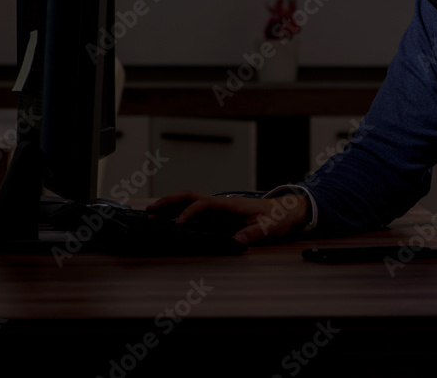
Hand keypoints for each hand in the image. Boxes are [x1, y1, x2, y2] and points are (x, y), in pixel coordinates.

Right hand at [147, 191, 308, 244]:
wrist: (286, 210)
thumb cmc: (278, 218)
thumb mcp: (271, 227)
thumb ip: (256, 234)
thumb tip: (238, 240)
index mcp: (232, 204)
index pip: (206, 203)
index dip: (191, 212)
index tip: (179, 222)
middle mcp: (222, 202)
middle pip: (191, 195)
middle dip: (170, 201)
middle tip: (150, 210)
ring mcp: (219, 207)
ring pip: (190, 200)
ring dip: (171, 205)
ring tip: (151, 213)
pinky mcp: (219, 214)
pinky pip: (195, 209)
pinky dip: (179, 210)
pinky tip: (168, 219)